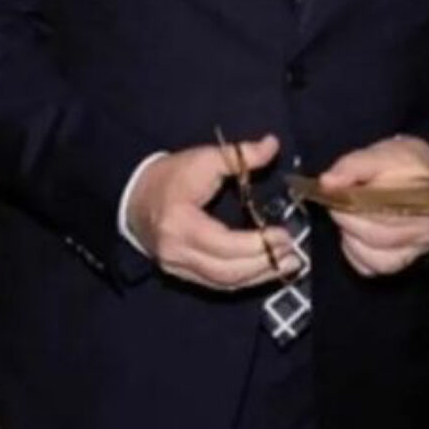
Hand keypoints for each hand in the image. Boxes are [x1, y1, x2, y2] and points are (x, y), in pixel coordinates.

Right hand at [125, 137, 302, 292]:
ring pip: (223, 283)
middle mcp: (177, 253)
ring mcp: (177, 268)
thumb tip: (272, 145)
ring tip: (286, 267)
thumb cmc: (171, 175)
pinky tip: (263, 272)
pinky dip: (242, 280)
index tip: (284, 235)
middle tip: (293, 255)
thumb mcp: (203, 157)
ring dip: (258, 278)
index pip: (223, 244)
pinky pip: (216, 284)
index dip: (257, 244)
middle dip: (263, 265)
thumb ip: (239, 155)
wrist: (135, 196)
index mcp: (180, 223)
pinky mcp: (182, 274)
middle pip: (226, 271)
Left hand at [315, 134, 428, 276]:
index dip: (355, 202)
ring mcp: (418, 248)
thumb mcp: (379, 154)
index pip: (386, 208)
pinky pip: (374, 267)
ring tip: (347, 217)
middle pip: (379, 235)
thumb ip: (352, 166)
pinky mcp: (406, 261)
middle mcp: (427, 227)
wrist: (420, 175)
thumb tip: (327, 183)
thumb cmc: (401, 164)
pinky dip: (357, 253)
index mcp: (425, 194)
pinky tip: (354, 235)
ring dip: (352, 238)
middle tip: (335, 204)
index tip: (333, 191)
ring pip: (377, 257)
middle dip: (349, 220)